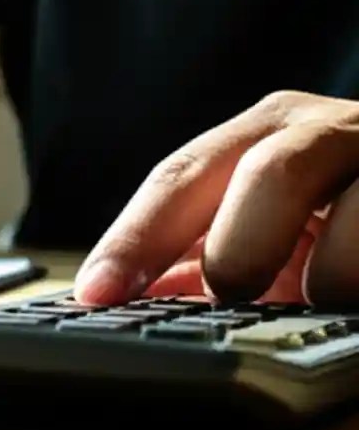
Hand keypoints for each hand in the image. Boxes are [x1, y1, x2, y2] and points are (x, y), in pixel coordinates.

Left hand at [75, 90, 358, 305]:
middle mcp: (329, 127)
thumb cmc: (348, 217)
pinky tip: (357, 300)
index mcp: (266, 132)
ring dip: (332, 273)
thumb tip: (125, 301)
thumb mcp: (270, 228)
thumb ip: (205, 253)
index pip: (179, 178)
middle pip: (268, 174)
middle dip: (241, 247)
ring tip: (323, 302)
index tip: (96, 294)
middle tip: (229, 295)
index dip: (134, 238)